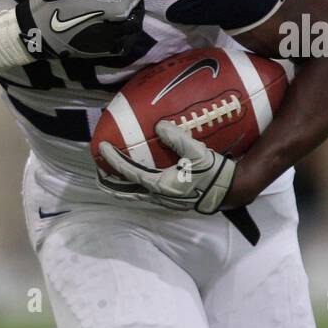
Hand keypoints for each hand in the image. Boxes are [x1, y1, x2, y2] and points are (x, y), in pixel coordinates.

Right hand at [15, 0, 148, 61]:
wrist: (31, 34)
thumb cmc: (47, 6)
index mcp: (97, 12)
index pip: (126, 6)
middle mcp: (102, 31)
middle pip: (131, 25)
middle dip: (138, 14)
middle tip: (137, 4)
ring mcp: (98, 45)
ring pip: (126, 40)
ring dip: (132, 29)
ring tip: (131, 18)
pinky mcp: (93, 53)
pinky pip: (116, 49)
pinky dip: (124, 40)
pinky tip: (120, 32)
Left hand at [97, 119, 236, 213]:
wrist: (229, 190)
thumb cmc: (213, 172)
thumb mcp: (196, 152)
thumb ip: (177, 138)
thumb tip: (159, 126)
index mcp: (159, 184)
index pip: (129, 172)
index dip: (113, 160)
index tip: (102, 148)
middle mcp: (158, 195)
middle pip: (126, 191)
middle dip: (110, 183)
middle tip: (97, 174)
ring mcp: (164, 200)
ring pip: (136, 194)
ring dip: (122, 186)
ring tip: (112, 178)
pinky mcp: (172, 200)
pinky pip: (147, 193)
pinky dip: (136, 186)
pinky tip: (138, 179)